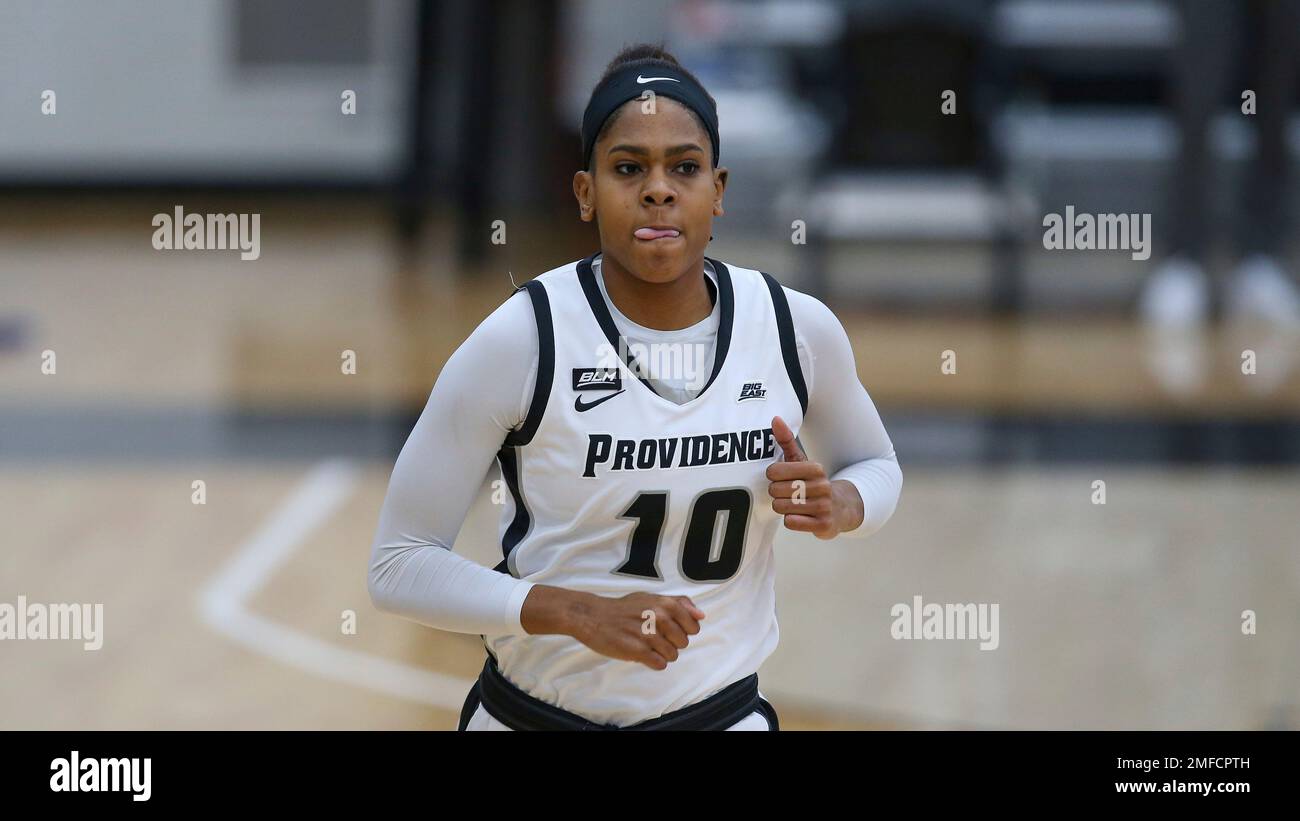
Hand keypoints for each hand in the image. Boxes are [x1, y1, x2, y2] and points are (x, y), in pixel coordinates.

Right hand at [522, 587, 704, 670]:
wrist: (593, 616)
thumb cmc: (624, 608)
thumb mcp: (652, 597)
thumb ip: (679, 603)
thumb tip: (701, 616)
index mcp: (666, 604)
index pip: (694, 627)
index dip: (682, 631)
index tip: (667, 630)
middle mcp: (659, 617)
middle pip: (683, 643)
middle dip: (671, 643)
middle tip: (653, 637)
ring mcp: (648, 634)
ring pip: (672, 655)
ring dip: (661, 654)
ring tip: (645, 645)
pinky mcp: (637, 650)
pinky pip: (660, 664)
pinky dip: (653, 662)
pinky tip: (641, 654)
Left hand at [766, 415, 863, 538]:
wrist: (840, 508)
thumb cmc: (812, 483)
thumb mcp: (801, 461)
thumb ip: (786, 441)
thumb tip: (775, 418)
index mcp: (816, 468)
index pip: (775, 471)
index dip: (772, 476)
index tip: (777, 477)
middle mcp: (823, 486)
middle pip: (777, 490)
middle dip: (775, 493)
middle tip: (783, 493)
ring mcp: (824, 506)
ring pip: (783, 507)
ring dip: (781, 507)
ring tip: (790, 504)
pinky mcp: (824, 525)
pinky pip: (791, 522)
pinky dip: (790, 520)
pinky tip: (799, 516)